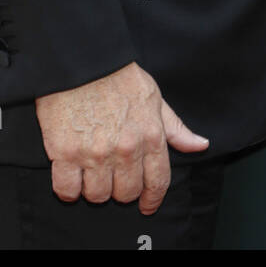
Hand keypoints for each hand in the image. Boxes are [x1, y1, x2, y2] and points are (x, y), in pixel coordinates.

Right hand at [35, 61, 209, 212]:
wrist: (83, 60)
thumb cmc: (119, 76)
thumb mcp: (154, 97)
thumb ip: (175, 128)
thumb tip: (200, 145)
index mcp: (150, 136)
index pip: (158, 182)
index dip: (152, 199)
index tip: (147, 205)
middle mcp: (125, 149)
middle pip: (126, 193)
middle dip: (122, 189)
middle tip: (114, 176)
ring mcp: (94, 153)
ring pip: (98, 195)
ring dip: (95, 188)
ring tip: (92, 172)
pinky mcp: (65, 153)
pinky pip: (67, 190)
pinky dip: (69, 189)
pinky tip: (72, 177)